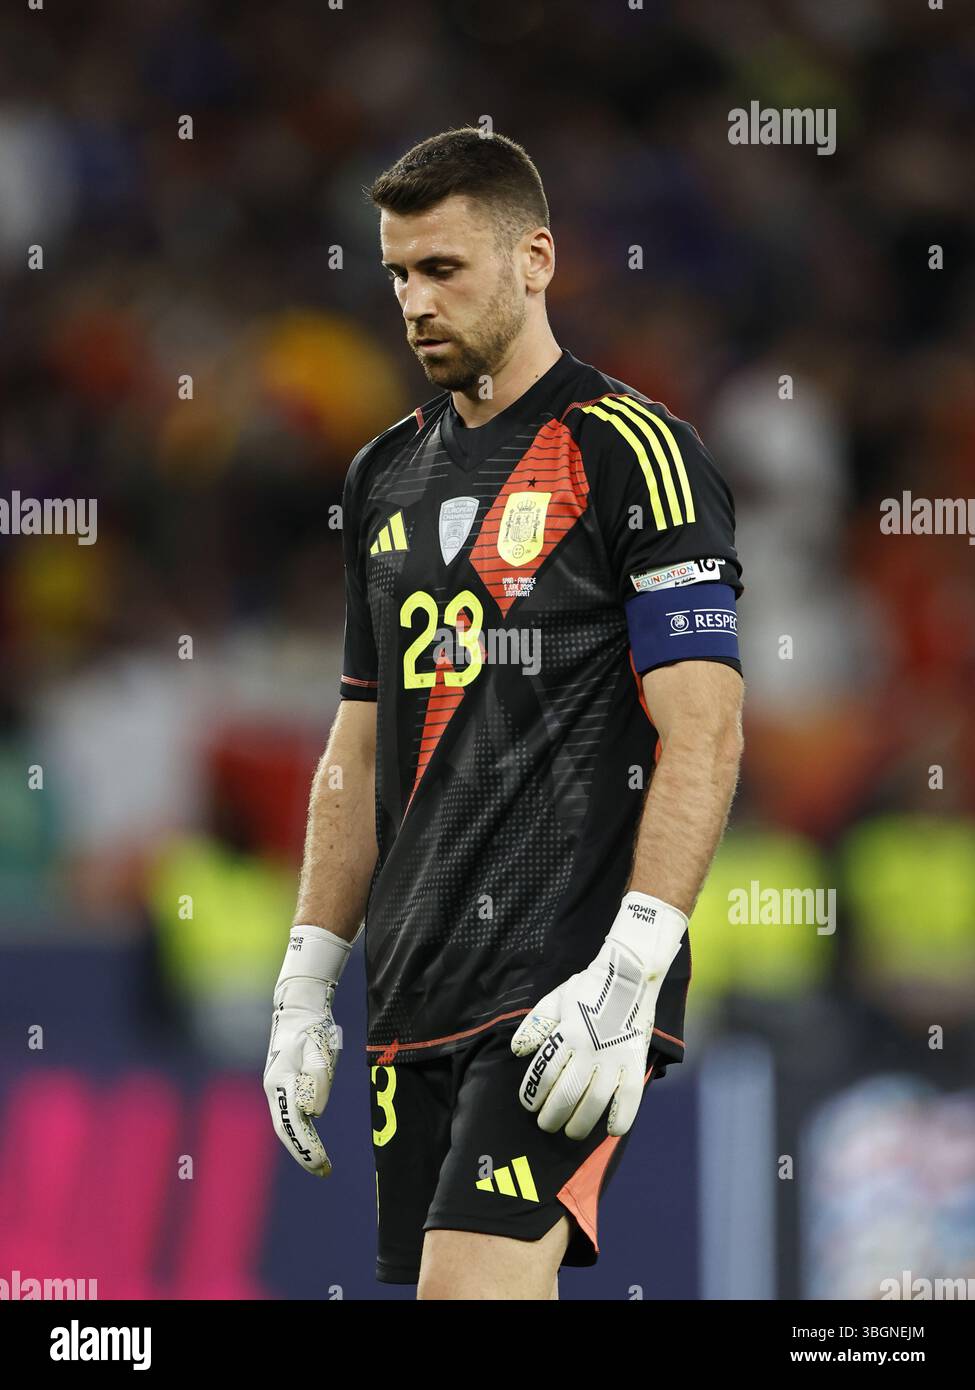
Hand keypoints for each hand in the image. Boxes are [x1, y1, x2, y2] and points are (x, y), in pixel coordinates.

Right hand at [263, 924, 355, 1175]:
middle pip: (287, 1129)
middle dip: (303, 1153)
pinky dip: (304, 1133)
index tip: (321, 1160)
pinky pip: (294, 1115)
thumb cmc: (311, 1028)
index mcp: (279, 1081)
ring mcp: (280, 1089)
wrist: (300, 1010)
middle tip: (323, 1171)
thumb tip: (316, 1112)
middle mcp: (275, 1089)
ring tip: (322, 1166)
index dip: (305, 1144)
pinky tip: (315, 1146)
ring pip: (289, 1125)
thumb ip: (319, 1077)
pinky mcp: (288, 1087)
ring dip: (304, 1146)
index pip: (292, 1121)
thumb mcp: (319, 1048)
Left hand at [511, 893, 686, 1139]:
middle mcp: (590, 1049)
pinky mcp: (635, 1061)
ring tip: (571, 1132)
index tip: (530, 1105)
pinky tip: (611, 1130)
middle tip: (546, 1125)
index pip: (545, 1074)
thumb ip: (536, 1026)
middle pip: (567, 1094)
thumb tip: (518, 1051)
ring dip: (580, 1123)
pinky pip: (630, 1098)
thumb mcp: (555, 1000)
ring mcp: (615, 1058)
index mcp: (567, 1034)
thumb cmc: (587, 988)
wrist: (629, 975)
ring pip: (595, 1102)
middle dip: (553, 1116)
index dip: (534, 1095)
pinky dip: (622, 1118)